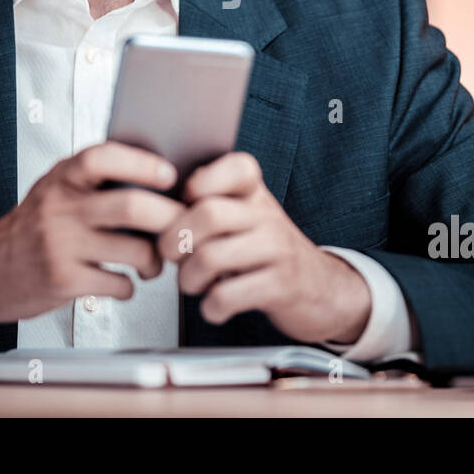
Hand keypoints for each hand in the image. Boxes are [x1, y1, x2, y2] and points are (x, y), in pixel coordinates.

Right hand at [0, 142, 185, 329]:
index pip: (103, 158)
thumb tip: (157, 177)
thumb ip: (93, 180)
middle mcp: (59, 208)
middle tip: (181, 229)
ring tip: (153, 263)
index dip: (142, 163)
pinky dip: (130, 287)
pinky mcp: (61, 281)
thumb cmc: (30, 229)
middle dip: (169, 220)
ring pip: (134, 251)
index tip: (169, 176)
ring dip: (156, 261)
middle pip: (131, 207)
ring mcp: (59, 246)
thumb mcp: (54, 190)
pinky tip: (123, 283)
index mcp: (61, 178)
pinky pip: (118, 284)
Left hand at [159, 152, 370, 345]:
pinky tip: (214, 305)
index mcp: (255, 193)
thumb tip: (153, 209)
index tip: (184, 204)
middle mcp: (267, 215)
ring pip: (211, 257)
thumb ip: (206, 205)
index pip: (234, 167)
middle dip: (174, 239)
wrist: (321, 289)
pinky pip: (227, 295)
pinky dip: (210, 307)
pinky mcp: (280, 286)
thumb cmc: (265, 251)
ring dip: (188, 279)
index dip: (198, 184)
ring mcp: (277, 250)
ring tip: (191, 283)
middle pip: (208, 214)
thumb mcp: (244, 218)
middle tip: (170, 254)